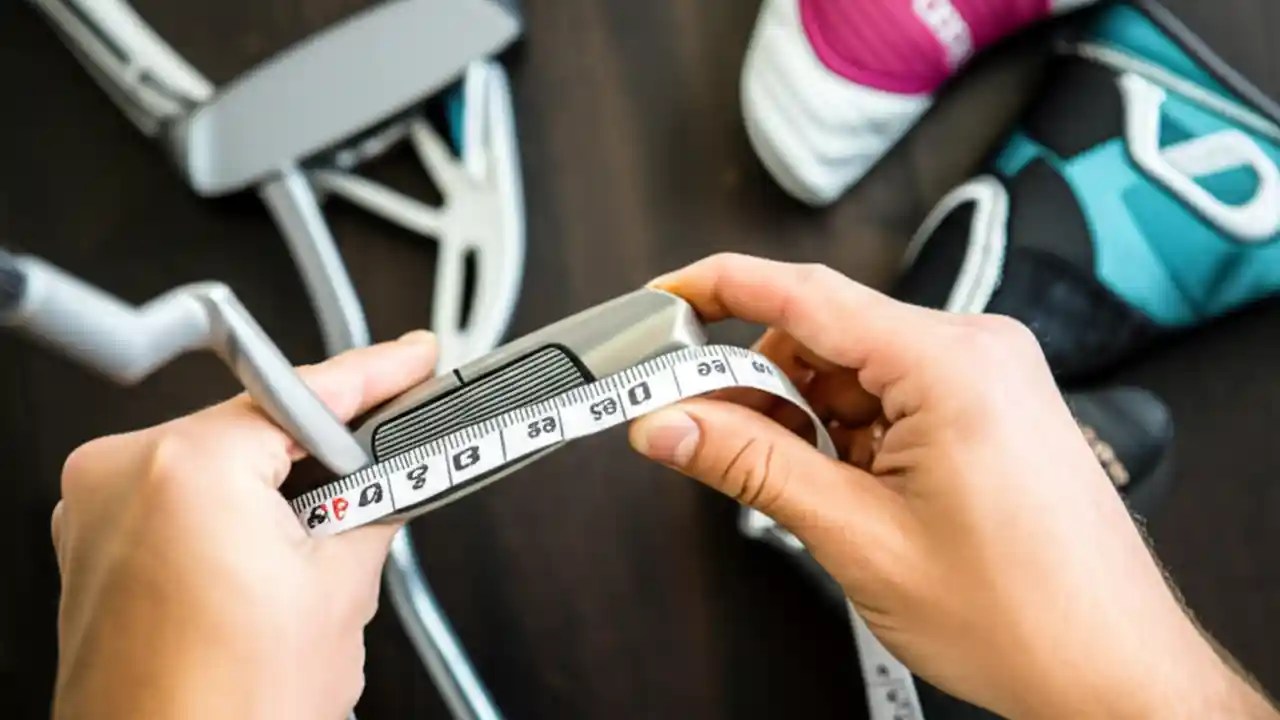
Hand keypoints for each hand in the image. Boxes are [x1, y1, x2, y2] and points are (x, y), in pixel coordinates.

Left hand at [51, 332, 437, 719]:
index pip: (305, 391)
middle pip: (259, 424)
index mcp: (184, 468)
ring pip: (221, 462)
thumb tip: (394, 473)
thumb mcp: (338, 592)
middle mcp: (122, 477)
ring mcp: (96, 515)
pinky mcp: (94, 551)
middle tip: (397, 448)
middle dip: (331, 443)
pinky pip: (183, 498)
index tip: (412, 363)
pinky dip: (239, 508)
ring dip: (286, 482)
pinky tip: (286, 542)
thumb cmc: (227, 715)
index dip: (376, 374)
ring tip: (340, 521)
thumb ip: (373, 504)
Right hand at [629, 254, 1276, 718]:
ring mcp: (987, 378)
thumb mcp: (859, 537)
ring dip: (808, 418)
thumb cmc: (1024, 615)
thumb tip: (672, 424)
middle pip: (824, 333)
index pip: (806, 294)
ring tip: (806, 490)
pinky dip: (848, 431)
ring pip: (853, 368)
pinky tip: (844, 487)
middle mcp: (976, 352)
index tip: (665, 296)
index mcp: (951, 364)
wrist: (1112, 670)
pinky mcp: (988, 406)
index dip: (721, 288)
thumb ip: (753, 467)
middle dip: (761, 383)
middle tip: (710, 433)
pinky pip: (890, 392)